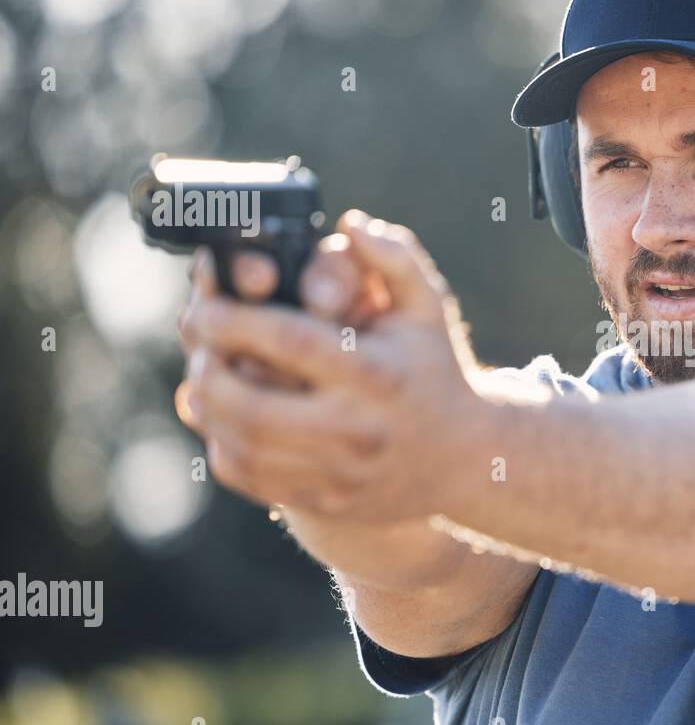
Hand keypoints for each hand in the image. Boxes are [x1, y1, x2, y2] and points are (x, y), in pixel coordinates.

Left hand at [176, 211, 482, 522]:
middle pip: (251, 405)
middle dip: (209, 366)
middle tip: (201, 340)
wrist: (463, 459)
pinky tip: (225, 415)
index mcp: (378, 374)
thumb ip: (395, 258)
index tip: (209, 303)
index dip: (236, 320)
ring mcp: (338, 472)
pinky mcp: (323, 499)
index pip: (291, 343)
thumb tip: (351, 224)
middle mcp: (356, 428)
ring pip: (241, 445)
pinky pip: (248, 477)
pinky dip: (221, 442)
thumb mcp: (428, 310)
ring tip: (207, 372)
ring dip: (208, 405)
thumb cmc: (433, 371)